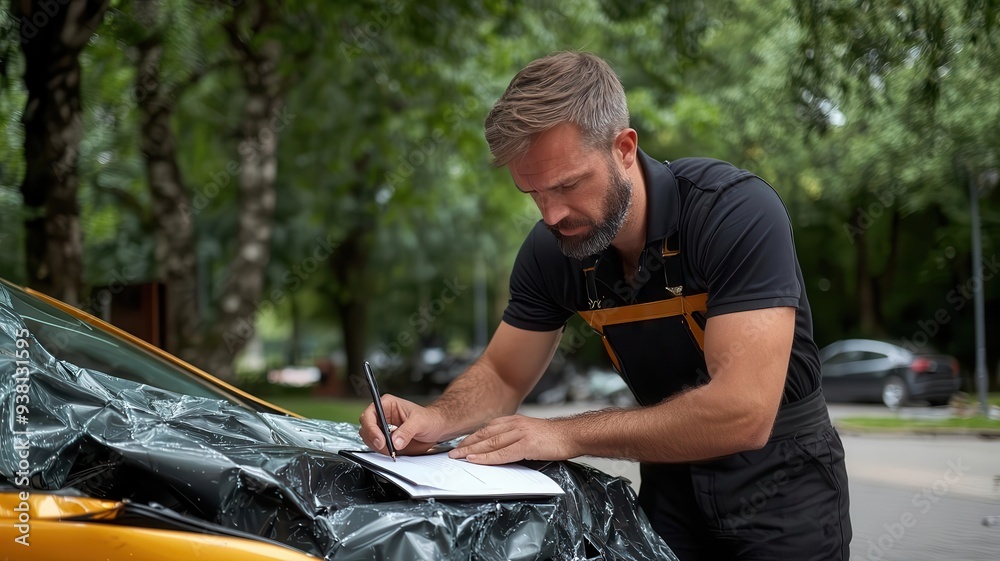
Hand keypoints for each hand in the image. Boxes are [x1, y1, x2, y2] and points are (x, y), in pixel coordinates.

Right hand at [358, 394, 446, 456]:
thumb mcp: (420, 422)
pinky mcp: (386, 438)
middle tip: (386, 448)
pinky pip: (376, 445)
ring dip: (377, 446)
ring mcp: (383, 427)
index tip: (380, 440)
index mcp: (388, 404)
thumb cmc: (430, 418)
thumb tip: (395, 442)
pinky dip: (381, 451)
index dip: (371, 428)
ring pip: (368, 437)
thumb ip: (407, 431)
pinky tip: (392, 451)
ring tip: (392, 450)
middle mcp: (382, 414)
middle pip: (366, 426)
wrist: (437, 428)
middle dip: (373, 439)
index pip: (370, 414)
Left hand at [447, 415, 577, 464]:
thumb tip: (501, 450)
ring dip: (471, 451)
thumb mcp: (531, 432)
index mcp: (515, 421)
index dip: (471, 437)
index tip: (459, 445)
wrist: (572, 434)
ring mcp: (520, 434)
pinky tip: (476, 460)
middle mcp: (515, 424)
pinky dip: (486, 458)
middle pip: (485, 435)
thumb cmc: (554, 437)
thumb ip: (515, 438)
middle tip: (451, 453)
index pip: (487, 428)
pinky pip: (502, 453)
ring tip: (457, 457)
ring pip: (490, 443)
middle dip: (466, 444)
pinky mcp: (526, 445)